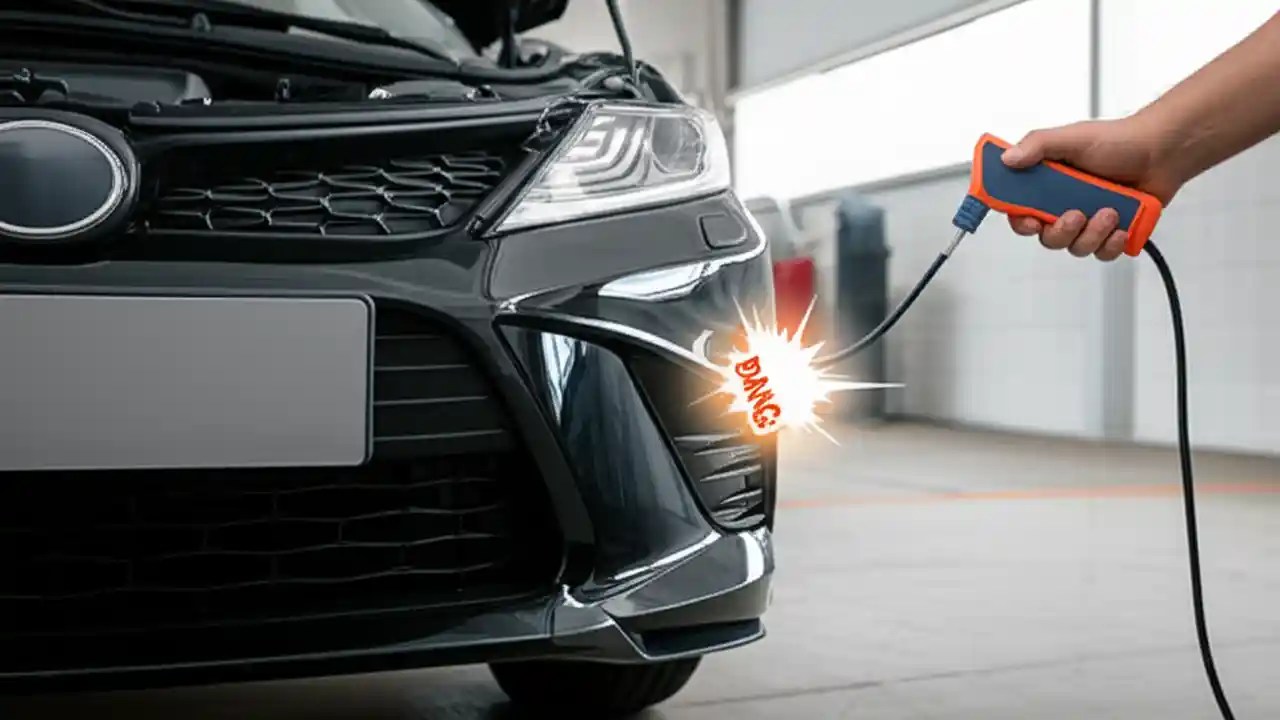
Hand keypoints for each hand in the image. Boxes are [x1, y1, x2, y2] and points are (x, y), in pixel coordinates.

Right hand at [1001, 117, 1182, 260]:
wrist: (1164, 151)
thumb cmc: (1121, 141)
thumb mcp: (1073, 137)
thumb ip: (1038, 145)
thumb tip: (1008, 158)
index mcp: (1048, 183)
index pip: (1019, 209)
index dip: (1020, 221)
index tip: (1031, 221)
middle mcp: (1064, 204)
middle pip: (1046, 237)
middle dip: (1062, 231)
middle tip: (1076, 215)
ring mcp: (1088, 221)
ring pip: (1075, 247)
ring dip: (1092, 235)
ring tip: (1111, 212)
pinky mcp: (1110, 233)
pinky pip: (1102, 253)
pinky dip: (1111, 244)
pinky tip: (1121, 226)